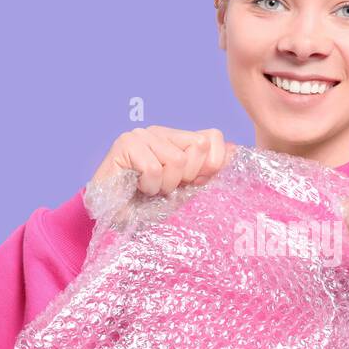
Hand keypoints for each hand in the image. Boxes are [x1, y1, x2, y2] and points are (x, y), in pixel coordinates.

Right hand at [89, 125, 229, 196]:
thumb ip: (207, 171)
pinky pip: (153, 168)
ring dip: (164, 185)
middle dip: (185, 177)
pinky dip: (148, 186)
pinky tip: (136, 187)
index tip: (192, 183)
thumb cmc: (146, 205)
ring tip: (149, 189)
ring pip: (175, 160)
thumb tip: (238, 152)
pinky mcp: (126, 144)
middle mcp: (161, 132)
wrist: (110, 216)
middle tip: (166, 188)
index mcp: (177, 139)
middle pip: (198, 147)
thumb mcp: (184, 189)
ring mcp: (142, 135)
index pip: (211, 137)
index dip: (210, 165)